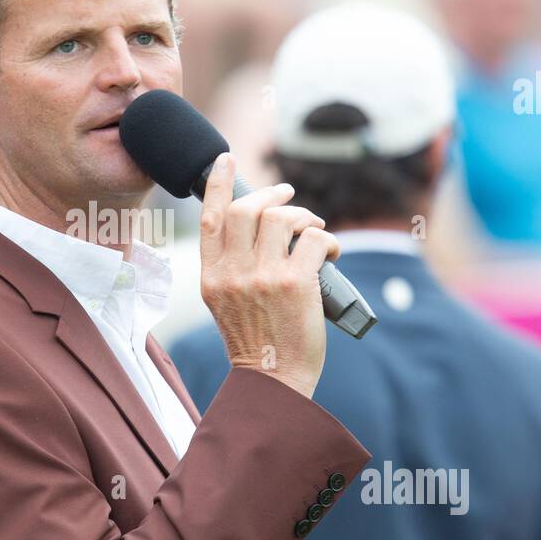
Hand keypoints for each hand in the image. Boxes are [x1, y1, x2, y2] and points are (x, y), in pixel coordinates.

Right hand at [198, 152, 339, 398]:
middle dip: (273, 195)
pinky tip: (329, 256)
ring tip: (314, 233)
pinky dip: (326, 241)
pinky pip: (313, 239)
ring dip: (306, 218)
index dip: (218, 183)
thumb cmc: (255, 342)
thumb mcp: (225, 302)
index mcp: (212, 276)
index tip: (224, 159)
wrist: (273, 379)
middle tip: (289, 196)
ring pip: (283, 219)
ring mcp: (263, 277)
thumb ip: (231, 267)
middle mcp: (233, 273)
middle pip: (247, 209)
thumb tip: (257, 228)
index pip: (211, 217)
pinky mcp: (295, 284)